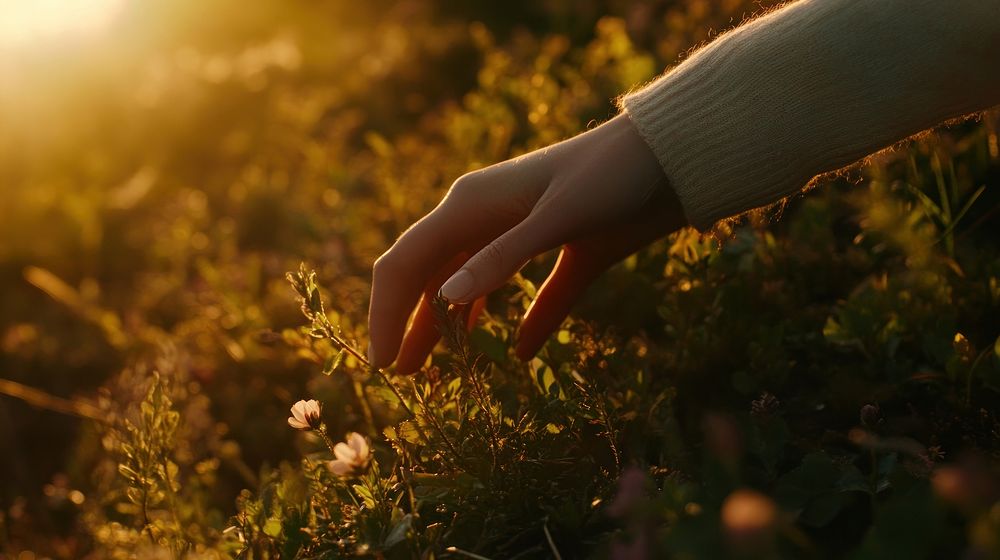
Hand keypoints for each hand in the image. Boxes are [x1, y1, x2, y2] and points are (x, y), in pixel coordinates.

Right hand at [368, 113, 687, 372]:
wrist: (673, 156)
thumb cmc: (611, 177)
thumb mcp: (555, 218)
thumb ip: (501, 258)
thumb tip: (443, 297)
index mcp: (470, 205)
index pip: (405, 263)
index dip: (385, 313)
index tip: (380, 364)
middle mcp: (486, 216)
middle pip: (429, 274)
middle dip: (408, 322)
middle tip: (398, 375)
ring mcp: (524, 231)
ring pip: (469, 282)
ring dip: (449, 324)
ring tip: (433, 369)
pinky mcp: (564, 247)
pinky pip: (531, 291)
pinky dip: (522, 322)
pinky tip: (518, 352)